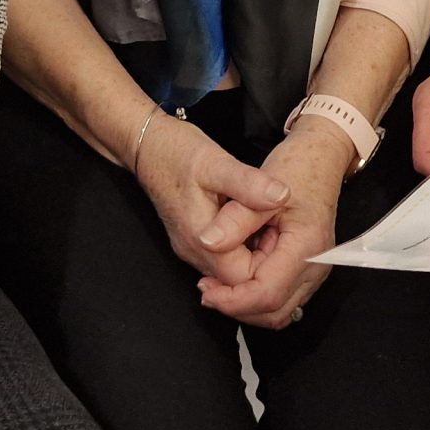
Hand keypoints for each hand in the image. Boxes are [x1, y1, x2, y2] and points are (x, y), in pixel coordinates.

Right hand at [133, 114, 288, 285]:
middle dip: (264, 263)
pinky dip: (242, 249)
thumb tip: (282, 196)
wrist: (147, 147)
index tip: (282, 236)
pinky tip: (253, 227)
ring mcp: (192, 249)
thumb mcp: (217, 163)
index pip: (244, 280)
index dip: (270, 264)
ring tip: (268, 228)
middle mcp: (194, 252)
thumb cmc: (177, 153)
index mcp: (202, 240)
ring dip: (254, 257)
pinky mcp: (193, 241)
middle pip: (238, 282)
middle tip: (279, 231)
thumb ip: (249, 184)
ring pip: (231, 273)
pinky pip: (223, 259)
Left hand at [196, 126, 348, 330]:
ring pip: (278, 311)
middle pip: (273, 311)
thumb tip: (208, 243)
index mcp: (307, 247)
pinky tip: (237, 276)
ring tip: (217, 285)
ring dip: (246, 303)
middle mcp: (316, 265)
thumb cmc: (298, 166)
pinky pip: (281, 296)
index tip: (206, 289)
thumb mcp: (260, 186)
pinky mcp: (307, 268)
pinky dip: (256, 294)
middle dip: (237, 306)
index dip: (233, 299)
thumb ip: (235, 218)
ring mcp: (314, 269)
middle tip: (206, 290)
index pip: (267, 293)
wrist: (322, 156)